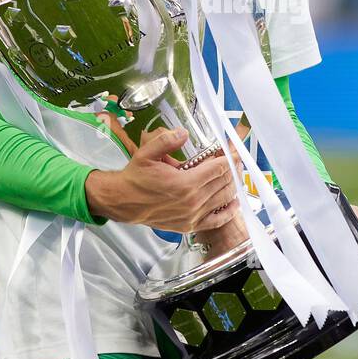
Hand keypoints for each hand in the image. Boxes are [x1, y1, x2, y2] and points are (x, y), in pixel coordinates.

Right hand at [85, 128, 240, 232]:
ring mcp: (193, 216)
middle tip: (235, 160)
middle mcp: (193, 201)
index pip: (219, 168)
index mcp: (185, 183)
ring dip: (233, 186)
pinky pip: (217, 220)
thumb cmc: (135, 178)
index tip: (235, 151)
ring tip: (234, 175)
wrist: (123, 202)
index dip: (230, 158)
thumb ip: (166, 141)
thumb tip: (183, 133)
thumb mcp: (147, 153)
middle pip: (224, 182)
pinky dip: (229, 211)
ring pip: (224, 199)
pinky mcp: (189, 225)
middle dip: (233, 169)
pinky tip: (234, 203)